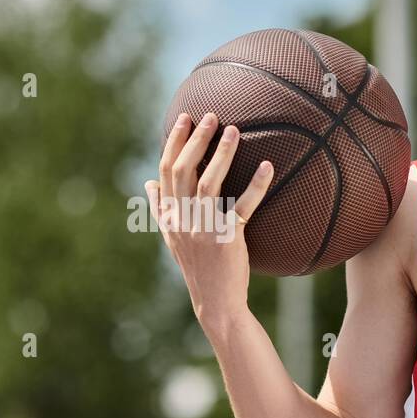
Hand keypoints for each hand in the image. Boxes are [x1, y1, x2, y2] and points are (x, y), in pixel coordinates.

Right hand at [145, 111, 274, 329]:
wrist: (215, 301)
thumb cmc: (197, 266)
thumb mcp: (172, 237)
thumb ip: (160, 208)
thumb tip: (149, 182)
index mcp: (170, 217)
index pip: (166, 172)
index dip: (175, 143)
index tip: (184, 119)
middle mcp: (183, 221)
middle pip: (184, 172)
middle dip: (196, 140)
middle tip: (210, 116)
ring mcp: (204, 229)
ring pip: (209, 184)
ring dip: (221, 154)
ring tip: (233, 131)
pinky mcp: (227, 238)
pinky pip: (243, 207)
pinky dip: (256, 185)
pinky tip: (267, 166)